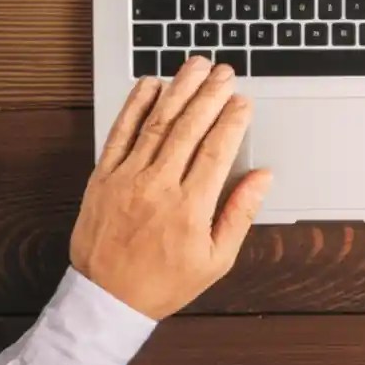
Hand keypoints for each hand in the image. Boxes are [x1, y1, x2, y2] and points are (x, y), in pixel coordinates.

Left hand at [70, 57, 272, 319]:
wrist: (106, 299)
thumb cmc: (164, 282)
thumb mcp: (217, 260)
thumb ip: (241, 213)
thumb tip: (263, 177)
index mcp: (190, 207)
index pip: (217, 150)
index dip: (233, 120)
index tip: (244, 102)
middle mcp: (157, 186)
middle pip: (189, 127)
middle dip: (210, 94)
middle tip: (225, 72)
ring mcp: (126, 178)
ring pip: (157, 122)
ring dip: (178, 90)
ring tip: (195, 66)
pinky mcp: (102, 177)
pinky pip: (120, 133)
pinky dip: (135, 106)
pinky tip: (150, 85)